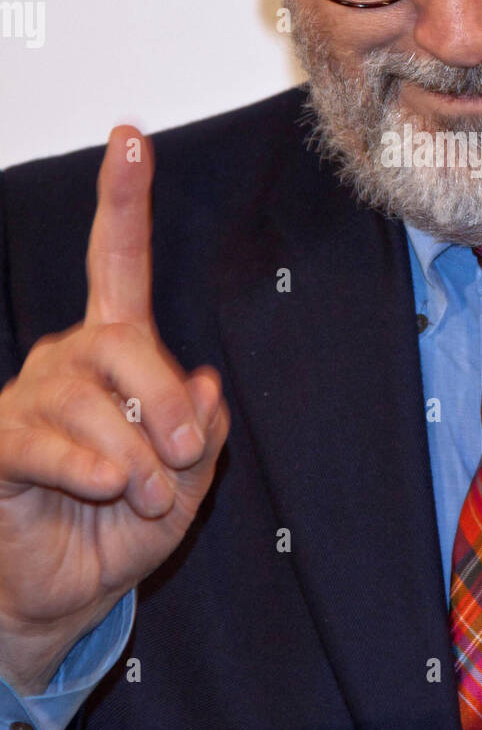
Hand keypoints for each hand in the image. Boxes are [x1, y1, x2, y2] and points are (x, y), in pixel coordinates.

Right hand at [0, 125, 229, 692]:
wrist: (64, 590)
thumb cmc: (124, 525)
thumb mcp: (187, 482)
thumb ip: (204, 432)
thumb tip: (205, 381)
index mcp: (116, 352)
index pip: (115, 262)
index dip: (120, 200)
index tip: (130, 139)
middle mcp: (68, 360)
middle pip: (119, 341)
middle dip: (163, 397)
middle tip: (187, 455)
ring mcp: (28, 399)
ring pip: (86, 399)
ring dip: (132, 453)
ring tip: (148, 495)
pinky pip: (39, 439)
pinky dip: (82, 463)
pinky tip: (105, 485)